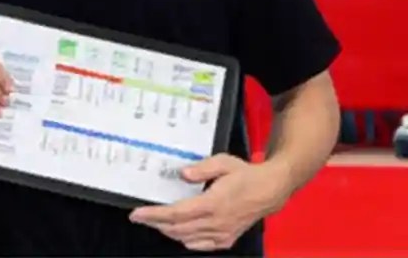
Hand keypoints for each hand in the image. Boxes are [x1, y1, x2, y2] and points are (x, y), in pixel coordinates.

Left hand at [129, 155, 292, 252]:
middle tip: (141, 217)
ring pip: (186, 238)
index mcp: (213, 203)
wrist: (270, 190)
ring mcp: (222, 233)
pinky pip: (200, 245)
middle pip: (177, 228)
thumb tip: (182, 174)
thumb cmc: (247, 175)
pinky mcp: (227, 239)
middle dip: (155, 223)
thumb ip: (201, 168)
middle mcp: (216, 222)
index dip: (154, 215)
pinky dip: (185, 240)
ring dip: (168, 231)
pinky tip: (179, 232)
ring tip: (156, 222)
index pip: (176, 213)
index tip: (137, 214)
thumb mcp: (224, 162)